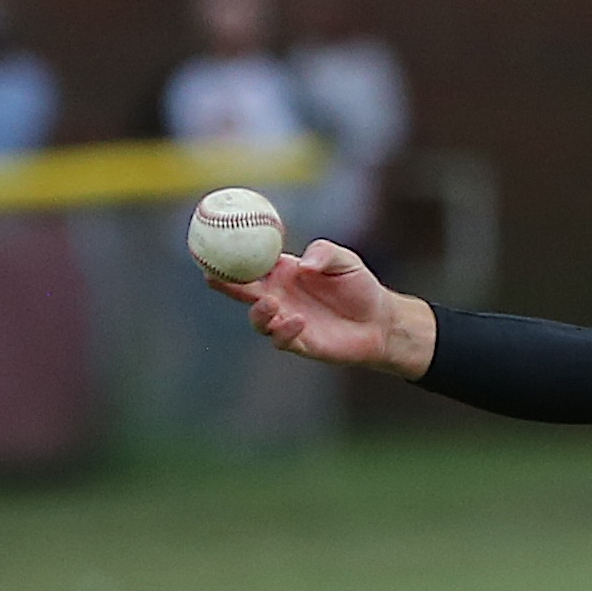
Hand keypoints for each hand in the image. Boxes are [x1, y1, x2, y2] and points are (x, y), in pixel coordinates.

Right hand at [207, 238, 433, 375]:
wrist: (380, 321)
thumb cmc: (360, 286)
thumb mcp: (345, 261)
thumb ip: (325, 254)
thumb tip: (305, 264)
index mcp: (284, 273)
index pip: (251, 264)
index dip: (230, 257)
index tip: (211, 248)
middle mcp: (280, 297)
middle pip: (244, 292)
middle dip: (226, 284)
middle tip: (213, 276)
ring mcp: (286, 320)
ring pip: (258, 320)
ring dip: (258, 312)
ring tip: (271, 304)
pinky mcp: (299, 343)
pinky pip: (282, 340)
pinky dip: (284, 331)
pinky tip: (297, 321)